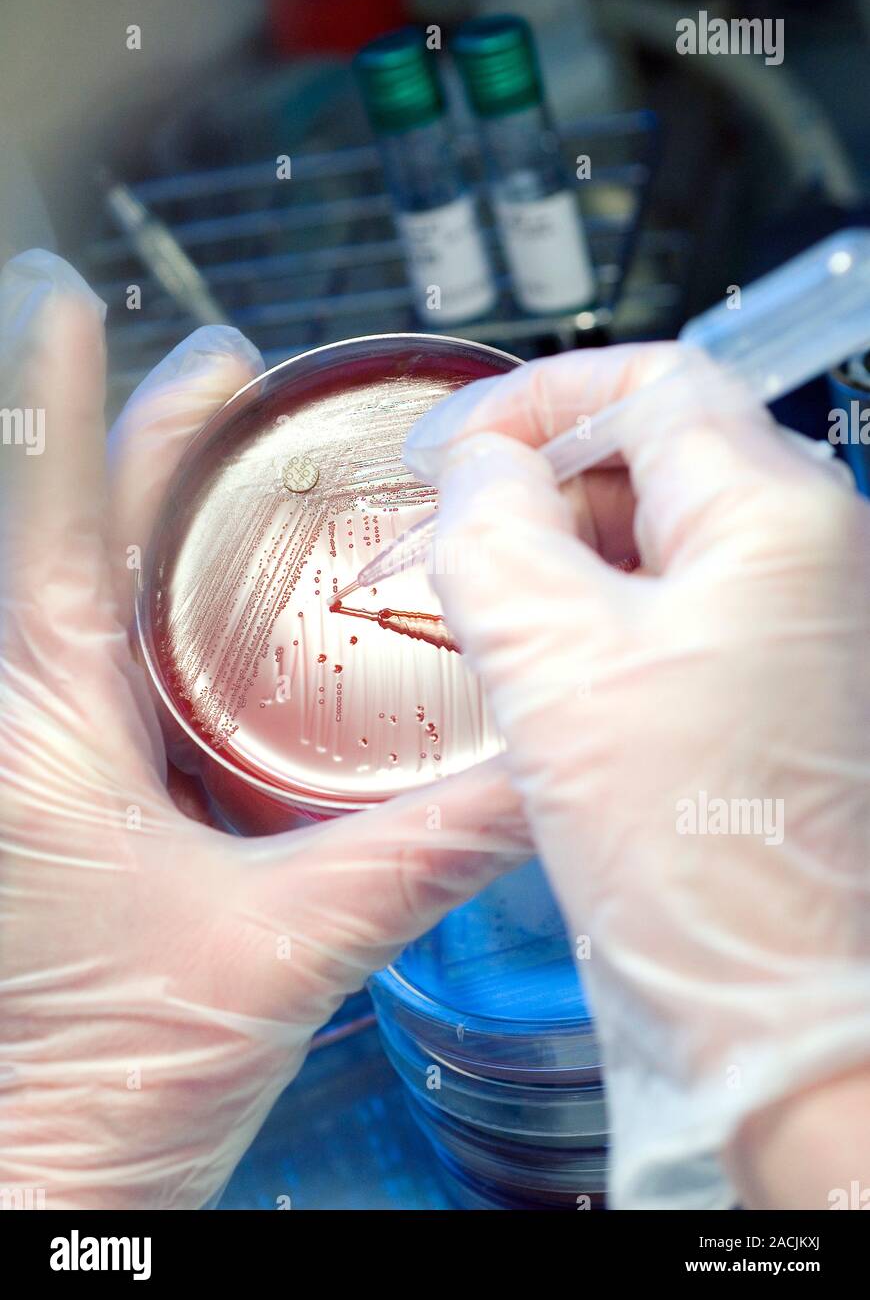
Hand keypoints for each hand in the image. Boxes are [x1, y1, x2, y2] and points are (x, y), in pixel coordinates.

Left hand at [0, 251, 526, 1209]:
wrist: (37, 1183)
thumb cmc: (112, 1076)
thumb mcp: (285, 947)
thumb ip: (418, 856)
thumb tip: (534, 785)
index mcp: (47, 730)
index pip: (54, 527)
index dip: (63, 405)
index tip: (66, 297)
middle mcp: (22, 729)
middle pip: (73, 545)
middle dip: (144, 449)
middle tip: (226, 377)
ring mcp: (29, 770)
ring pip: (78, 606)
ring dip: (142, 523)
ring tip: (220, 464)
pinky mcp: (52, 815)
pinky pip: (93, 680)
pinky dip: (147, 619)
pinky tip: (213, 622)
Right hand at [403, 341, 869, 1208]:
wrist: (782, 1008)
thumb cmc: (692, 849)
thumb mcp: (549, 662)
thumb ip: (492, 528)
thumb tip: (479, 468)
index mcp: (773, 514)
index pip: (649, 380)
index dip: (532, 398)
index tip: (449, 450)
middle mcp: (812, 550)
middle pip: (658, 451)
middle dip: (545, 480)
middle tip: (455, 537)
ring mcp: (805, 619)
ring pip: (665, 533)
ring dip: (567, 553)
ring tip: (490, 615)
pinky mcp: (782, 682)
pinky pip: (681, 607)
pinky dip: (603, 614)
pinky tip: (549, 671)